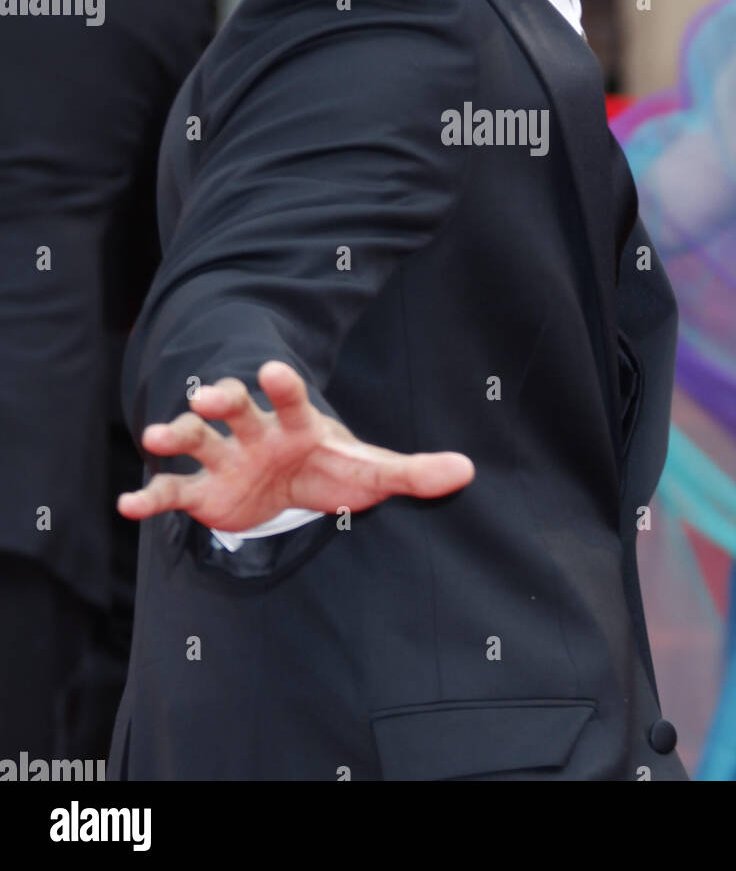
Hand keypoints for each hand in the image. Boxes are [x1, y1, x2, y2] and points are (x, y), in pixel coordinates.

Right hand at [117, 361, 474, 529]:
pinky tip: (130, 507)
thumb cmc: (331, 468)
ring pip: (196, 438)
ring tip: (155, 438)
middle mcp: (254, 431)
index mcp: (296, 421)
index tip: (274, 367)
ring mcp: (225, 458)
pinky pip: (174, 490)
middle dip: (222, 398)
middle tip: (209, 394)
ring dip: (175, 434)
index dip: (282, 383)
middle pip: (234, 407)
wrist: (291, 488)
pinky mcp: (202, 492)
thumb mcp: (372, 472)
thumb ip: (414, 472)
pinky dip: (151, 497)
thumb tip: (467, 471)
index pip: (289, 397)